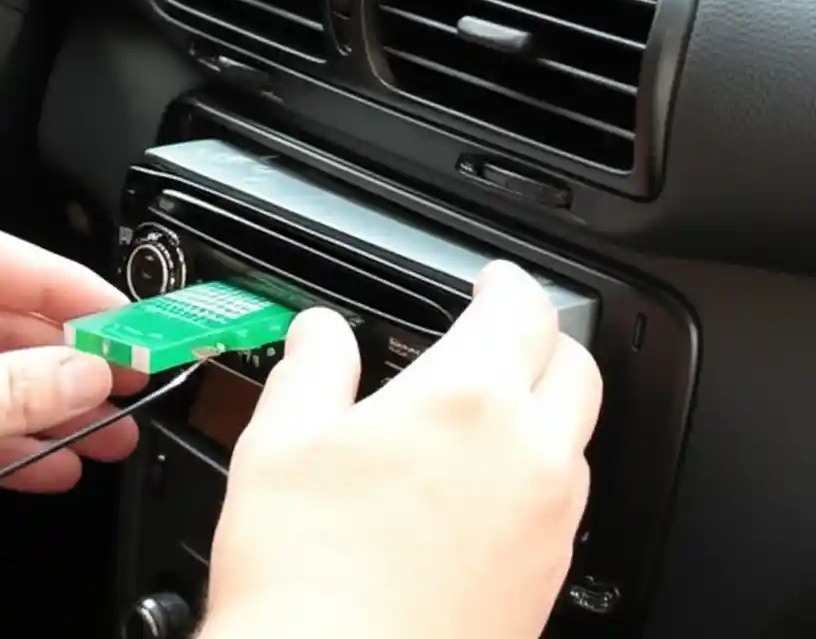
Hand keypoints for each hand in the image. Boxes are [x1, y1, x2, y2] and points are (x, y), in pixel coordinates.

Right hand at [200, 261, 601, 638]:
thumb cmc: (307, 575)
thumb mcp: (281, 444)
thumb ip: (312, 369)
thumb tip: (323, 334)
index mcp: (467, 401)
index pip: (522, 309)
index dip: (508, 282)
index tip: (494, 280)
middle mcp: (528, 456)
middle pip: (575, 368)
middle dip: (542, 338)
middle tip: (500, 334)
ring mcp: (547, 524)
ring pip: (575, 438)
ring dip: (545, 409)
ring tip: (483, 415)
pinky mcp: (546, 578)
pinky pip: (562, 502)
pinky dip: (536, 474)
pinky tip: (477, 493)